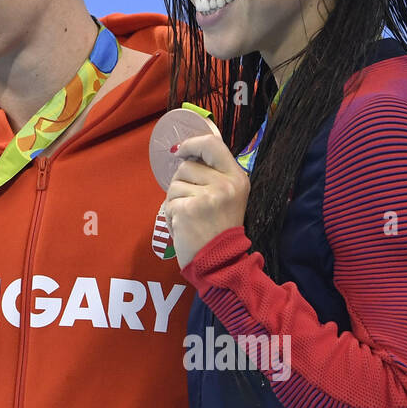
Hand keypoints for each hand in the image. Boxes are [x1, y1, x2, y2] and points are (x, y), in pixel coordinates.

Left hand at [164, 118, 249, 268]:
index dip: (192, 143)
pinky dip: (171, 217)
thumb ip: (213, 174)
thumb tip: (184, 152)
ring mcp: (207, 197)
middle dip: (181, 183)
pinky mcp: (189, 210)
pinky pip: (169, 204)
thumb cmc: (220, 230)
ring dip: (175, 201)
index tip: (181, 151)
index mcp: (237, 178)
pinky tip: (185, 228)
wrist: (221, 263)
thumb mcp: (228, 197)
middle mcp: (225, 184)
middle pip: (186, 166)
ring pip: (174, 184)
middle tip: (193, 205)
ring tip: (190, 218)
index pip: (212, 144)